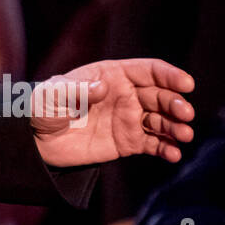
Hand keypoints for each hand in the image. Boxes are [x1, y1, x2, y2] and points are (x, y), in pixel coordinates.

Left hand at [30, 58, 193, 167]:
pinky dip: (166, 148)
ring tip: (184, 135)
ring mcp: (129, 119)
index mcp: (111, 75)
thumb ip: (75, 90)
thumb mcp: (52, 95)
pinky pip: (153, 144)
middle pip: (160, 96)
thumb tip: (104, 87)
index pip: (147, 71)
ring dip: (176, 127)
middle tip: (185, 115)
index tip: (186, 84)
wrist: (37, 140)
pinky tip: (173, 154)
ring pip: (161, 120)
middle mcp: (126, 95)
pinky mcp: (128, 142)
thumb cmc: (44, 108)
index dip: (169, 75)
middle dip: (176, 103)